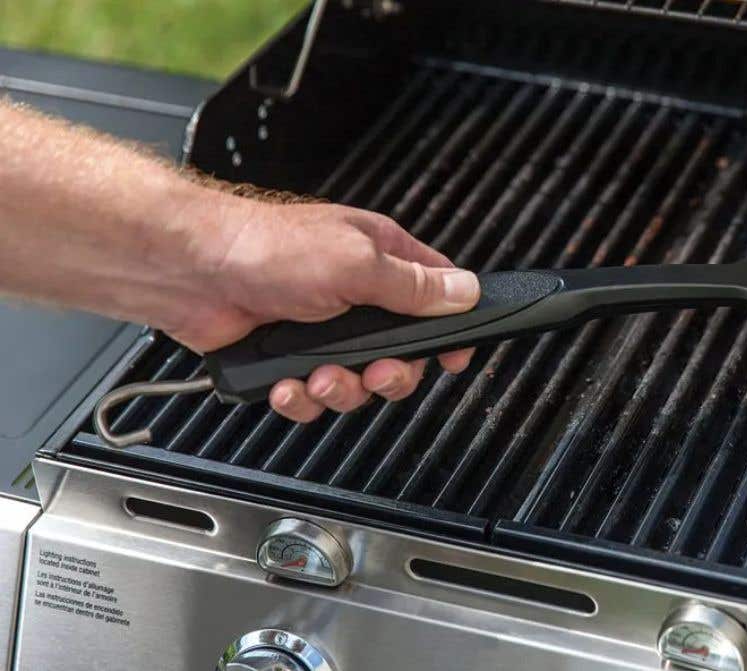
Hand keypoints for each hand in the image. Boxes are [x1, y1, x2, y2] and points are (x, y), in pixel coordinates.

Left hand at [165, 196, 479, 421]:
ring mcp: (319, 329)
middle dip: (387, 374)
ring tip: (317, 376)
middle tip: (374, 372)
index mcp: (379, 258)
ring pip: (355, 383)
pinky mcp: (287, 358)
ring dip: (339, 389)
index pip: (434, 296)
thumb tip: (465, 291)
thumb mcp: (357, 263)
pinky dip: (300, 397)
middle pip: (398, 355)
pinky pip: (311, 396)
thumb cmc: (265, 247)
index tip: (453, 356)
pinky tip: (287, 382)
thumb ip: (414, 286)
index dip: (448, 330)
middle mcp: (354, 294)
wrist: (190, 272)